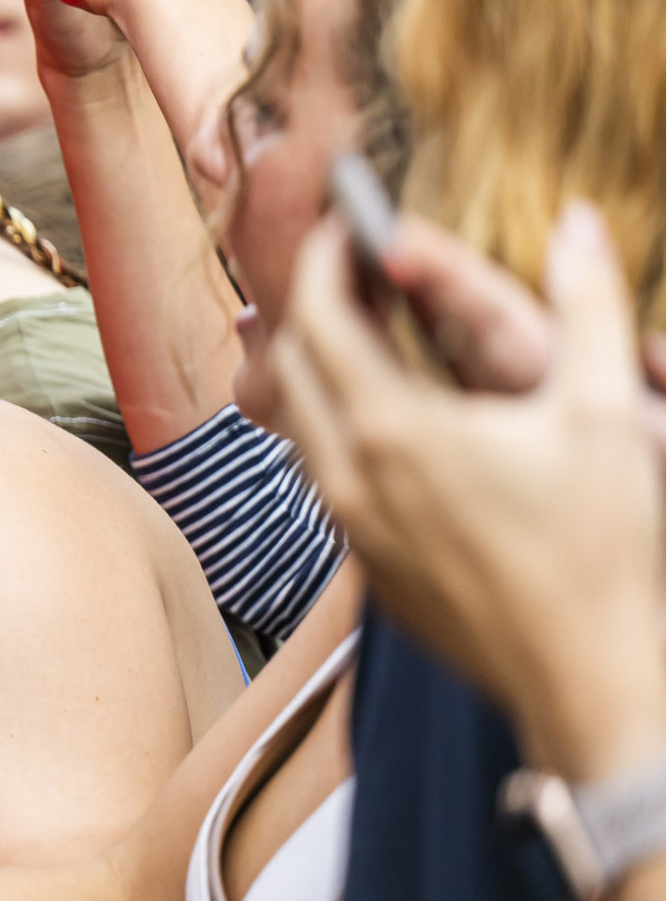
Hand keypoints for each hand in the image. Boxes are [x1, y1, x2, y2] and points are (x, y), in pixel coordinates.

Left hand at [269, 204, 665, 784]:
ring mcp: (350, 529)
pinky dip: (338, 428)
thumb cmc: (600, 552)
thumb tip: (578, 221)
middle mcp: (347, 478)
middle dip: (319, 307)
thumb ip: (590, 303)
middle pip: (294, 367)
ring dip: (323, 370)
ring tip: (374, 335)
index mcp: (390, 430)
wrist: (587, 679)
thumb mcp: (605, 412)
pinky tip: (390, 421)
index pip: (322, 319)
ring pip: (301, 426)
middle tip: (361, 271)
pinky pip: (325, 478)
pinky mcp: (367, 566)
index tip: (347, 227)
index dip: (328, 262)